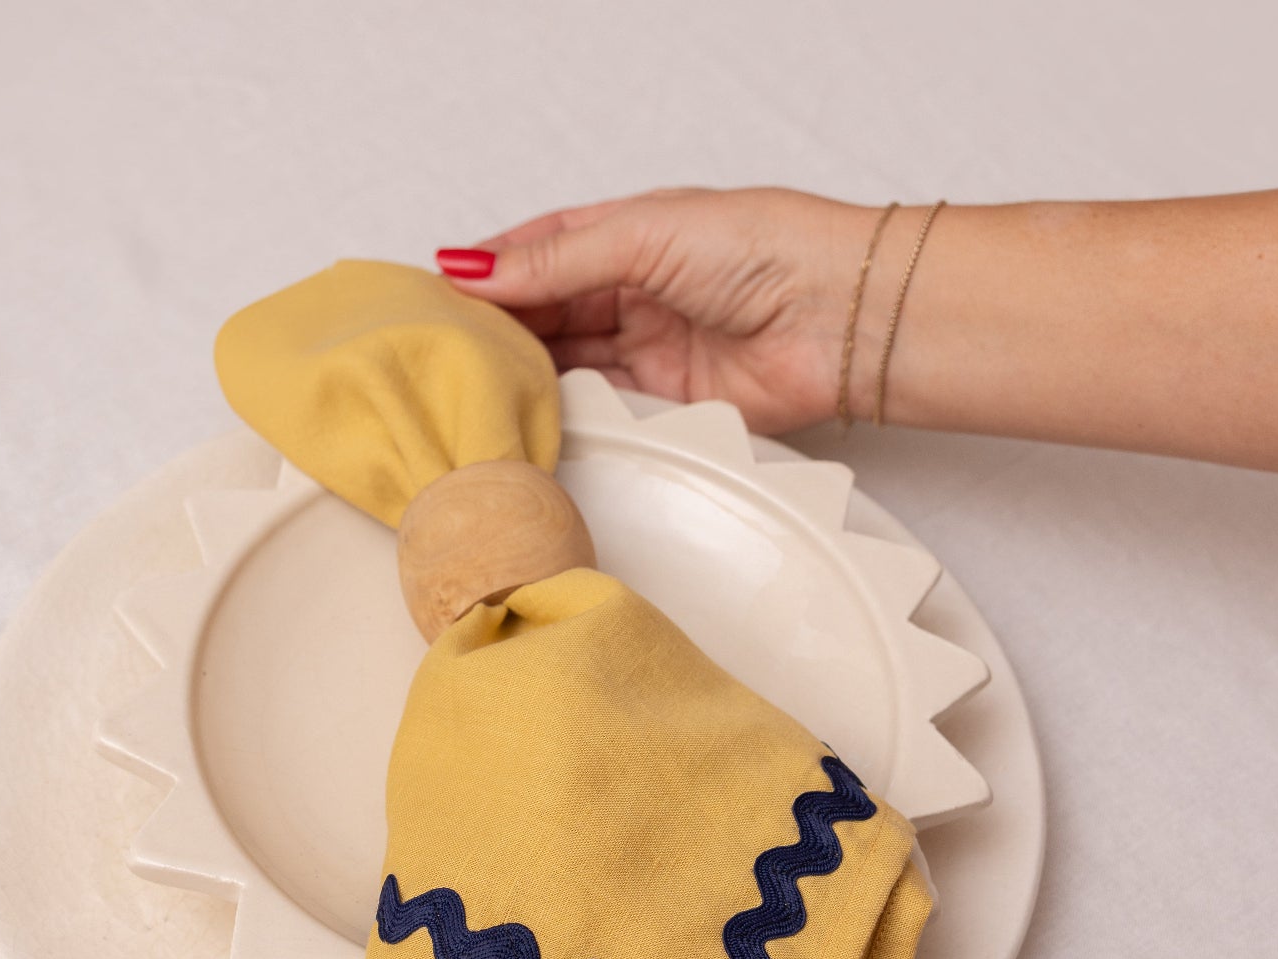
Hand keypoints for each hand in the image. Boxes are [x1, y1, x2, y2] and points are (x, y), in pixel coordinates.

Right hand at [436, 187, 876, 432]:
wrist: (838, 318)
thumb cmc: (762, 248)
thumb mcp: (643, 236)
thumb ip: (556, 261)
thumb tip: (474, 269)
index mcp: (631, 233)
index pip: (543, 250)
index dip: (492, 269)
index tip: (439, 290)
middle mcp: (637, 289)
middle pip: (550, 309)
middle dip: (500, 324)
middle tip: (447, 346)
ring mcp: (652, 346)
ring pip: (569, 358)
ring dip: (527, 368)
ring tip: (473, 379)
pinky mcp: (668, 401)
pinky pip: (602, 404)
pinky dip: (565, 405)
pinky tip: (528, 407)